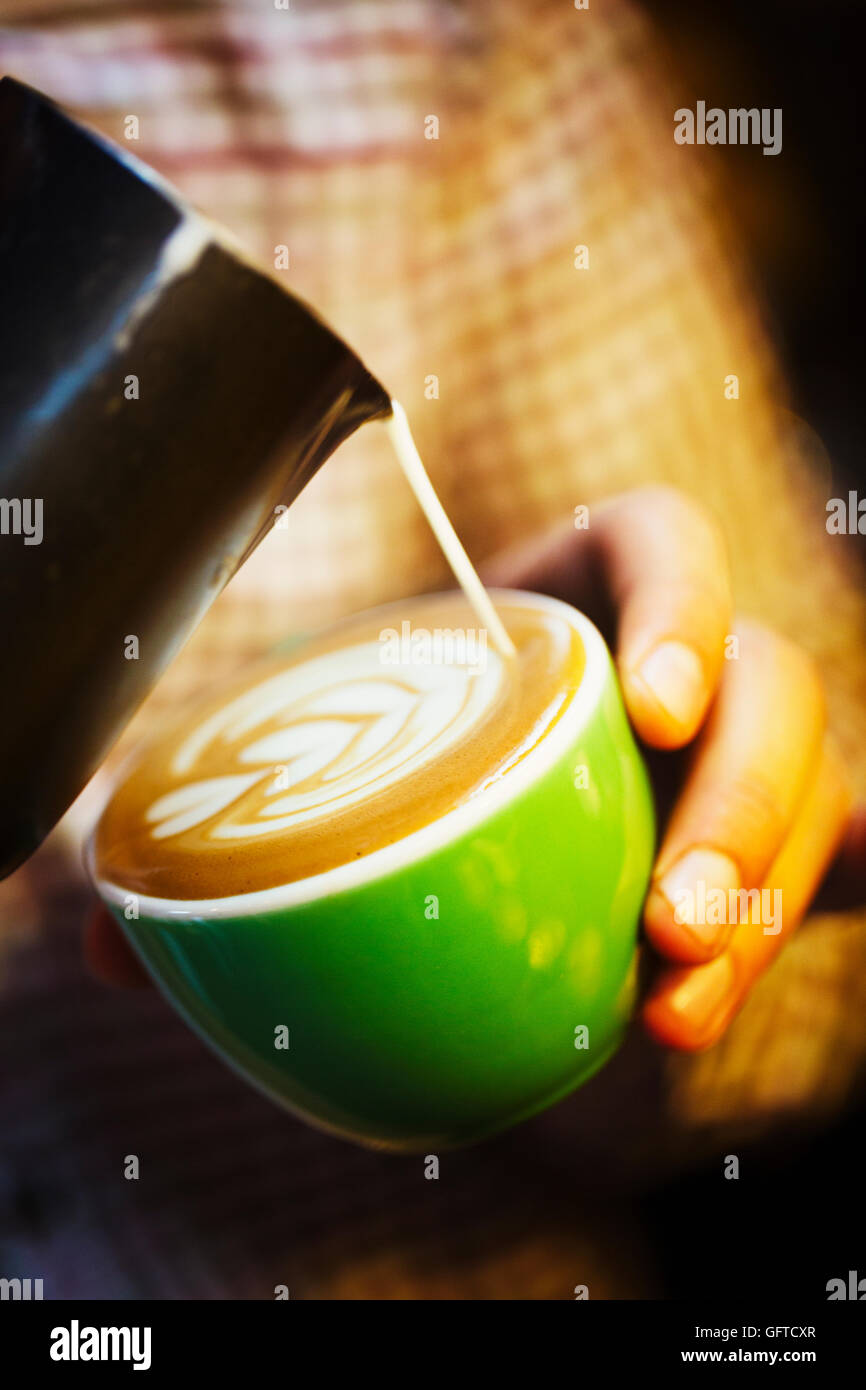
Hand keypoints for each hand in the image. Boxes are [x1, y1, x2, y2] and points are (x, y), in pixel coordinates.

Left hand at [87, 484, 864, 1048]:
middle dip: (742, 799)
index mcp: (599, 584)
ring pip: (814, 798)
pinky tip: (695, 1016)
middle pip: (780, 689)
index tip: (645, 706)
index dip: (682, 608)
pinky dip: (777, 937)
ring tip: (674, 1012)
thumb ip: (251, 809)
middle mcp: (705, 653)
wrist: (539, 783)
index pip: (672, 543)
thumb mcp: (365, 735)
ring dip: (757, 906)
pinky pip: (819, 875)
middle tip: (667, 916)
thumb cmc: (441, 738)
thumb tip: (110, 941)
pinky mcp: (784, 836)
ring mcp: (760, 746)